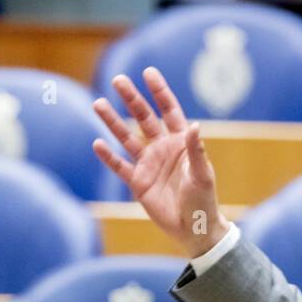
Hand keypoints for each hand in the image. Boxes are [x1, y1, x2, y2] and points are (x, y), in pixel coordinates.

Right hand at [92, 68, 230, 257]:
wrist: (194, 228)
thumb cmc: (204, 200)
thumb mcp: (202, 174)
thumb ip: (196, 150)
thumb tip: (194, 125)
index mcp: (181, 142)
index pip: (169, 111)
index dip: (159, 92)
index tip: (148, 72)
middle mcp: (162, 148)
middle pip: (143, 118)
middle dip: (132, 99)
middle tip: (118, 80)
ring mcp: (148, 164)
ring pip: (127, 137)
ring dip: (113, 121)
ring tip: (98, 103)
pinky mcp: (138, 182)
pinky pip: (120, 166)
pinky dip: (109, 156)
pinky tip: (97, 143)